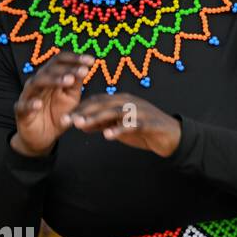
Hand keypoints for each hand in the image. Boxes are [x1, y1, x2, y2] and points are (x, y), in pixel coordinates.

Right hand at [12, 52, 92, 157]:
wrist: (44, 135)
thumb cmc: (58, 113)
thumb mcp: (71, 98)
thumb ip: (76, 85)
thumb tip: (85, 68)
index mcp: (51, 77)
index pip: (60, 62)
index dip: (74, 59)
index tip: (91, 60)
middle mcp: (38, 82)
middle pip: (49, 69)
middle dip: (67, 69)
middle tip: (83, 71)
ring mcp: (28, 96)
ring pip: (36, 83)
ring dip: (53, 80)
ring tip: (69, 81)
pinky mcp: (21, 111)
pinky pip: (23, 106)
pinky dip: (31, 104)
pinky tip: (38, 104)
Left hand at [65, 92, 182, 157]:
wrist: (172, 136)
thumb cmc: (144, 130)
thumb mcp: (119, 126)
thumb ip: (102, 124)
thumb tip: (81, 125)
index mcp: (122, 101)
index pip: (97, 101)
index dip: (80, 108)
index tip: (64, 118)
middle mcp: (130, 102)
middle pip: (103, 104)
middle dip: (84, 112)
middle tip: (67, 121)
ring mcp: (141, 111)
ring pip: (115, 112)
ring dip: (97, 118)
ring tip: (81, 125)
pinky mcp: (150, 123)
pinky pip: (133, 124)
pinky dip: (120, 128)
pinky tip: (108, 135)